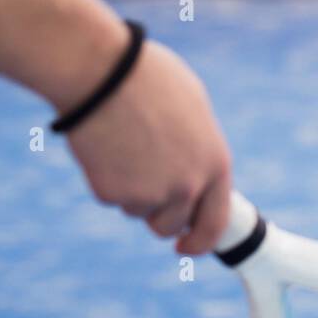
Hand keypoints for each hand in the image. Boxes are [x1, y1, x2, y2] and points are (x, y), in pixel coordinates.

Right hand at [64, 41, 232, 255]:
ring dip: (131, 192)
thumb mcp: (193, 108)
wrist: (102, 72)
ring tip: (125, 147)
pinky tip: (106, 145)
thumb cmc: (149, 78)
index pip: (215, 221)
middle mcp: (187, 185)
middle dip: (158, 215)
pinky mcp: (113, 193)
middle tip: (144, 189)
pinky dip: (106, 178)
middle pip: (172, 225)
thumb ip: (199, 147)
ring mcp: (149, 193)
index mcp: (214, 163)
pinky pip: (110, 196)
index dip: (201, 241)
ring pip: (138, 211)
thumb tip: (196, 168)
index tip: (186, 246)